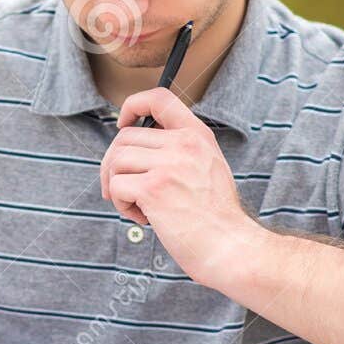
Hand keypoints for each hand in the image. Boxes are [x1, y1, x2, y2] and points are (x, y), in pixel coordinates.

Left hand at [101, 86, 256, 287]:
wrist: (230, 246)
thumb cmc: (216, 217)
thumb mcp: (207, 167)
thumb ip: (179, 151)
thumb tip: (135, 148)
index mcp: (197, 135)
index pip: (159, 98)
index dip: (133, 105)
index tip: (123, 123)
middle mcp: (184, 144)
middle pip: (124, 138)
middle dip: (113, 164)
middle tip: (124, 190)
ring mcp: (168, 164)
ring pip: (116, 161)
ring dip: (118, 187)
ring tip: (140, 207)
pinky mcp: (153, 188)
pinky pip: (116, 186)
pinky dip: (122, 205)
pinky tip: (145, 218)